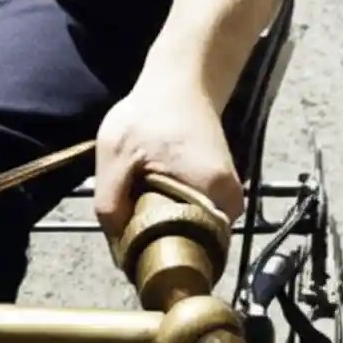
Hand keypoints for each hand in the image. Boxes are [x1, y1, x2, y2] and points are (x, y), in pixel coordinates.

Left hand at [93, 75, 243, 243]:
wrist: (181, 82)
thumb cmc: (149, 113)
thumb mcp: (115, 154)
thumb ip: (111, 205)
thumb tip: (118, 252)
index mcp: (214, 194)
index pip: (191, 253)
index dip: (158, 260)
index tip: (133, 256)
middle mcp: (230, 202)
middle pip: (192, 246)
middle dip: (159, 245)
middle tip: (130, 229)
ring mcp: (228, 198)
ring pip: (193, 233)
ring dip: (165, 228)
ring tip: (139, 209)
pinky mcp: (221, 192)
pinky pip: (195, 218)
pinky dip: (173, 215)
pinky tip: (152, 199)